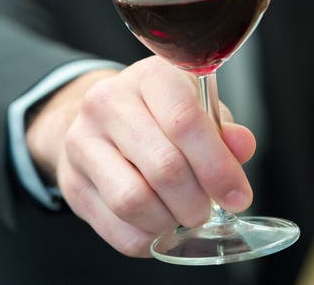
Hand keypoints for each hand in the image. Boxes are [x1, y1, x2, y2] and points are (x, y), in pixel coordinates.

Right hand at [26, 56, 255, 256]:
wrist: (102, 119)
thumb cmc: (160, 112)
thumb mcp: (197, 107)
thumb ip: (223, 129)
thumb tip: (242, 147)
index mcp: (151, 75)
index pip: (185, 121)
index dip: (216, 166)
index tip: (237, 195)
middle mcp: (110, 101)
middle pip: (163, 166)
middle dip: (197, 200)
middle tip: (208, 209)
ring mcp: (83, 141)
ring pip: (134, 201)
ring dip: (170, 220)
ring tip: (183, 215)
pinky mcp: (71, 181)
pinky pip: (115, 227)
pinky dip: (147, 237)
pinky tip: (159, 223)